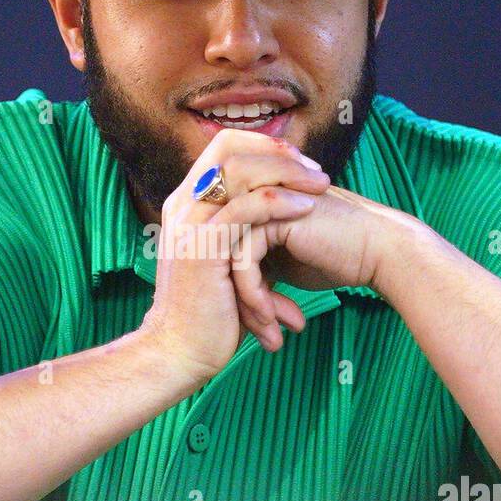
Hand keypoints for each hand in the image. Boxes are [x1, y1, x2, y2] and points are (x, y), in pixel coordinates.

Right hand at [138, 129, 331, 381]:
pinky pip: (245, 208)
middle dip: (277, 151)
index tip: (300, 164)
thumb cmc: (208, 314)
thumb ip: (244, 236)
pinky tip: (306, 209)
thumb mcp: (225, 263)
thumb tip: (278, 222)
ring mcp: (190, 224)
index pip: (223, 148)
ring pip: (239, 171)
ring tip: (321, 186)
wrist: (179, 353)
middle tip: (316, 171)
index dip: (263, 147)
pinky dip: (280, 203)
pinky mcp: (203, 247)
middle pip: (229, 148)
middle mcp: (183, 206)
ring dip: (286, 173)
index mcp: (187, 205)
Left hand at [230, 184, 412, 347]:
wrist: (378, 251)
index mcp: (255, 213)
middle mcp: (254, 205)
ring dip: (247, 304)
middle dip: (240, 304)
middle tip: (261, 338)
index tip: (259, 330)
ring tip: (268, 333)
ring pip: (229, 260)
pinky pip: (244, 258)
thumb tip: (234, 295)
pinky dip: (253, 293)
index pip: (228, 257)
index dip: (240, 297)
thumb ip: (259, 268)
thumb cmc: (340, 260)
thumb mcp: (288, 265)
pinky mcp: (270, 214)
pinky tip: (270, 316)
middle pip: (224, 259)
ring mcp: (260, 205)